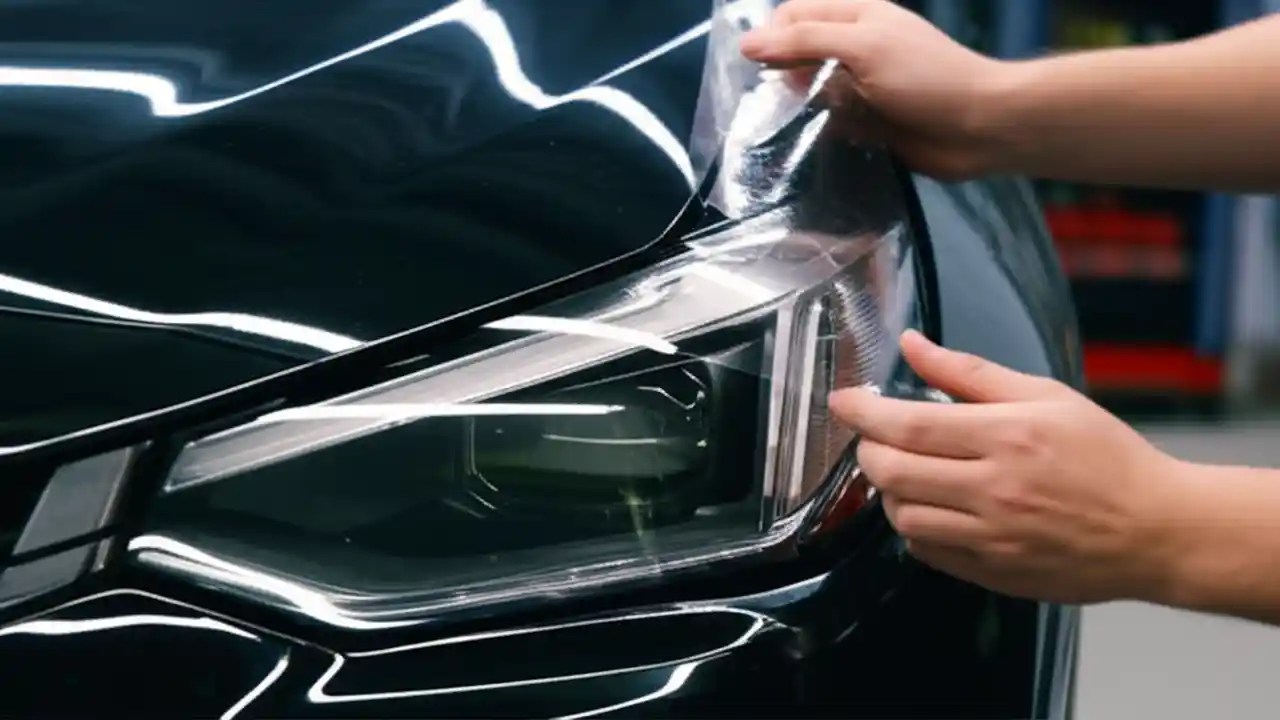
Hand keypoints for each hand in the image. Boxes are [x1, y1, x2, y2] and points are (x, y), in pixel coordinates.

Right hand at [739, 0, 1016, 179]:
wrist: (980, 127)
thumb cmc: (925, 77)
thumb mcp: (864, 47)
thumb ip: (805, 41)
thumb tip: (747, 44)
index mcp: (856, 15)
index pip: (793, 14)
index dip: (771, 35)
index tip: (757, 68)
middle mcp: (854, 47)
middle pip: (797, 52)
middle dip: (777, 71)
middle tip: (763, 101)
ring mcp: (859, 86)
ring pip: (807, 91)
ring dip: (792, 106)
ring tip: (775, 127)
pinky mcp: (864, 123)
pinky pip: (826, 123)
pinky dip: (812, 132)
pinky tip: (799, 146)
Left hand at [830, 331, 1191, 604]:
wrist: (1157, 529)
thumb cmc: (1107, 457)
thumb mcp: (1045, 396)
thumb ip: (969, 371)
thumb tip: (913, 344)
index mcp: (1007, 437)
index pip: (906, 425)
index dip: (862, 412)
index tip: (843, 402)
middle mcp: (995, 490)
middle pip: (891, 473)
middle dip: (866, 451)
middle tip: (871, 437)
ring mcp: (992, 537)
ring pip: (901, 517)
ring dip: (889, 491)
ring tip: (906, 471)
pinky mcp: (994, 572)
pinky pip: (926, 551)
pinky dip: (914, 526)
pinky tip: (931, 506)